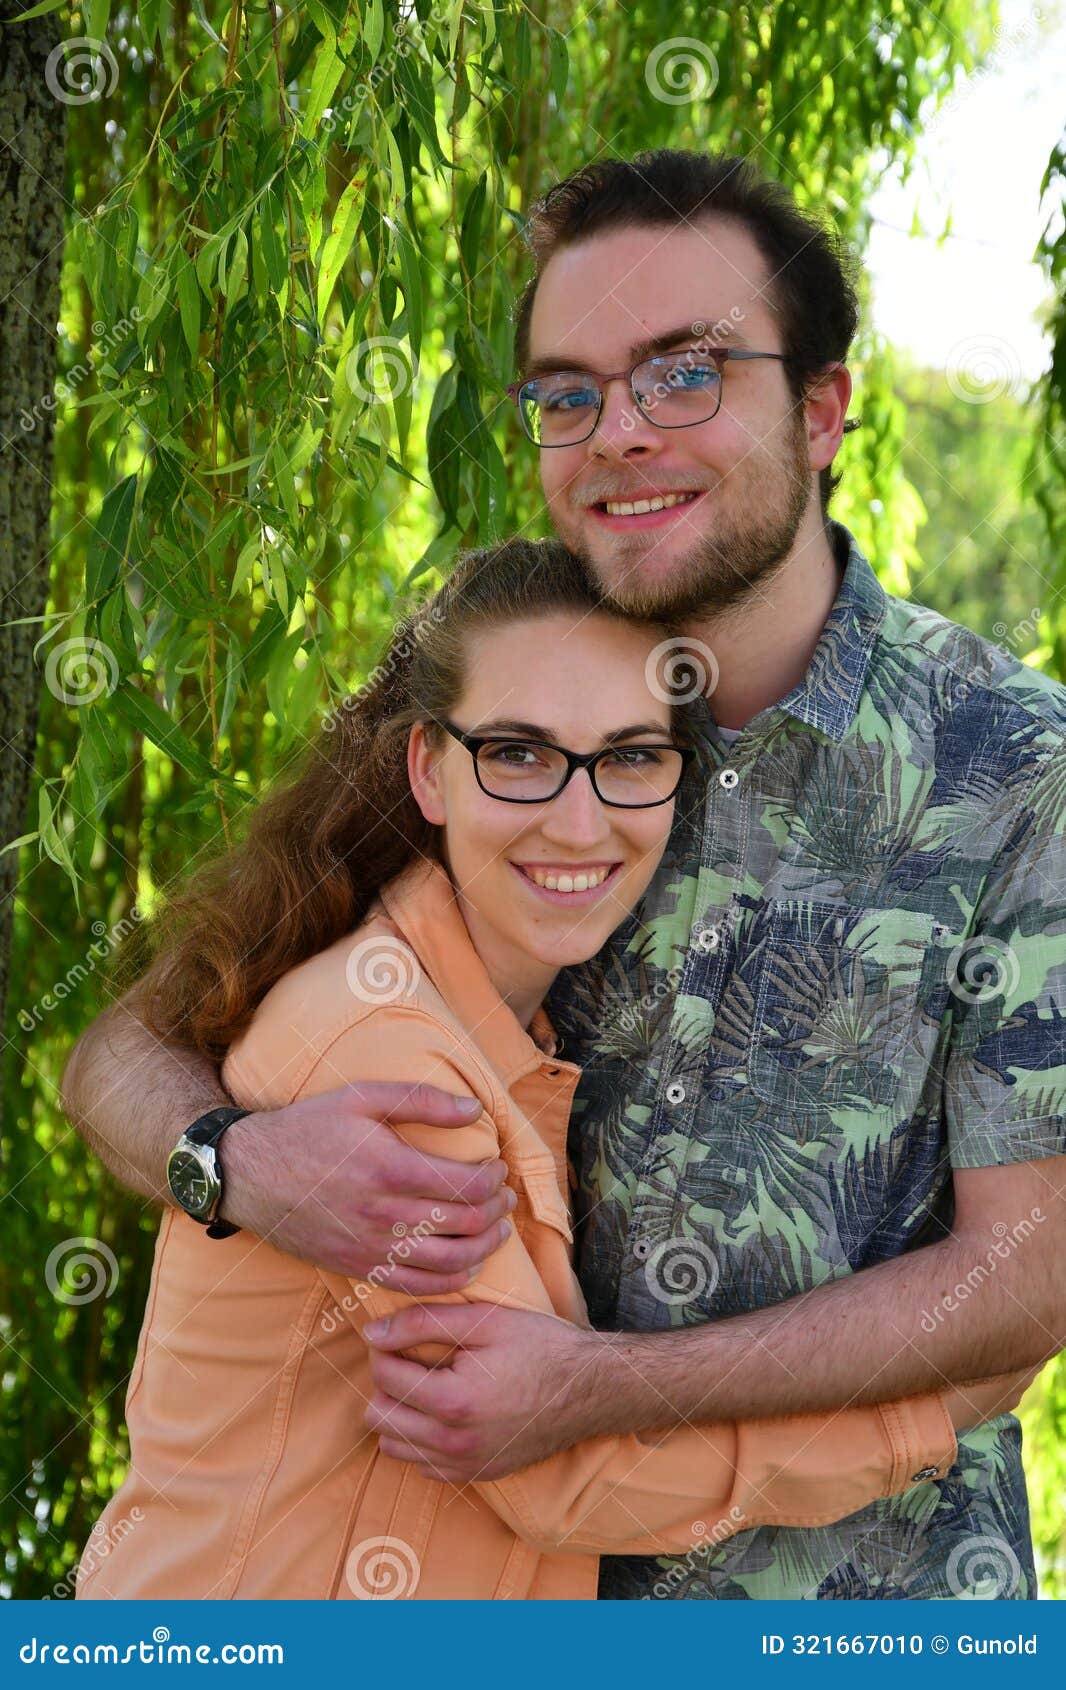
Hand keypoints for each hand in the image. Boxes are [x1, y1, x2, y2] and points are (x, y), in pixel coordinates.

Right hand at [219, 1081, 516, 1289]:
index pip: (466, 1186)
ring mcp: (370, 1248)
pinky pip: (416, 1287)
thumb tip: (475, 1109)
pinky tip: (467, 1265)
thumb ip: (422, 1100)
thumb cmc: (308, 1129)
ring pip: (449, 1263)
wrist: (250, 1174)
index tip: (499, 1168)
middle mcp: (382, 1214)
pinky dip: (451, 1282)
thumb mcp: (361, 1097)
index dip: (494, 1180)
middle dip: (497, 1211)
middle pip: (464, 1225)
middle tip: (505, 1196)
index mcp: (388, 1168)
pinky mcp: (357, 1268)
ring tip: (497, 1229)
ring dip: (485, 1248)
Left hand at [363, 1302, 605, 1482]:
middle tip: (413, 1361)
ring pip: (394, 1447)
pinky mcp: (476, 1476)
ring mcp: (465, 1466)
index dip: (386, 1349)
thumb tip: (373, 1332)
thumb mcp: (483, 1320)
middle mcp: (454, 1444)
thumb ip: (422, 1323)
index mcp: (453, 1401)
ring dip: (399, 1414)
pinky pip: (423, 1465)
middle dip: (387, 1385)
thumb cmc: (540, 1347)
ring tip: (427, 1386)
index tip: (402, 1336)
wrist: (589, 1389)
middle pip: (378, 1418)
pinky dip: (422, 1439)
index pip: (384, 1377)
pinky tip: (446, 1411)